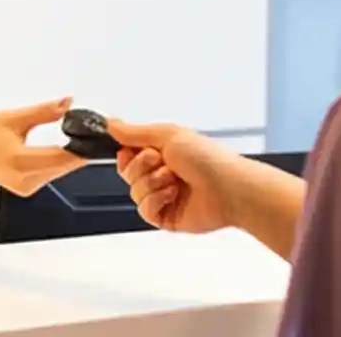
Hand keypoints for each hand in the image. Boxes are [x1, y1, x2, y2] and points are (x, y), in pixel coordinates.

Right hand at [0, 97, 87, 195]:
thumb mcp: (14, 118)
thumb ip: (45, 112)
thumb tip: (67, 104)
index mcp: (20, 161)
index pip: (64, 158)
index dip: (83, 146)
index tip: (95, 135)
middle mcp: (24, 180)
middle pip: (64, 166)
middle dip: (77, 149)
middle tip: (86, 131)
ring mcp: (25, 187)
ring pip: (59, 172)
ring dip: (67, 157)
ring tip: (73, 139)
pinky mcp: (25, 188)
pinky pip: (50, 175)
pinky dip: (56, 162)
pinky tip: (55, 151)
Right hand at [107, 121, 237, 233]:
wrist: (229, 190)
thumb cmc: (208, 159)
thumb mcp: (167, 135)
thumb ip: (134, 133)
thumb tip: (111, 124)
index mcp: (162, 152)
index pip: (127, 154)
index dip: (126, 154)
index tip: (132, 150)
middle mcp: (161, 173)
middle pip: (127, 174)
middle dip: (141, 167)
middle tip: (161, 161)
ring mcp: (163, 196)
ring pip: (134, 192)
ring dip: (152, 183)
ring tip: (174, 180)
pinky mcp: (166, 217)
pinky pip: (144, 211)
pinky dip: (156, 200)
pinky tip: (173, 195)